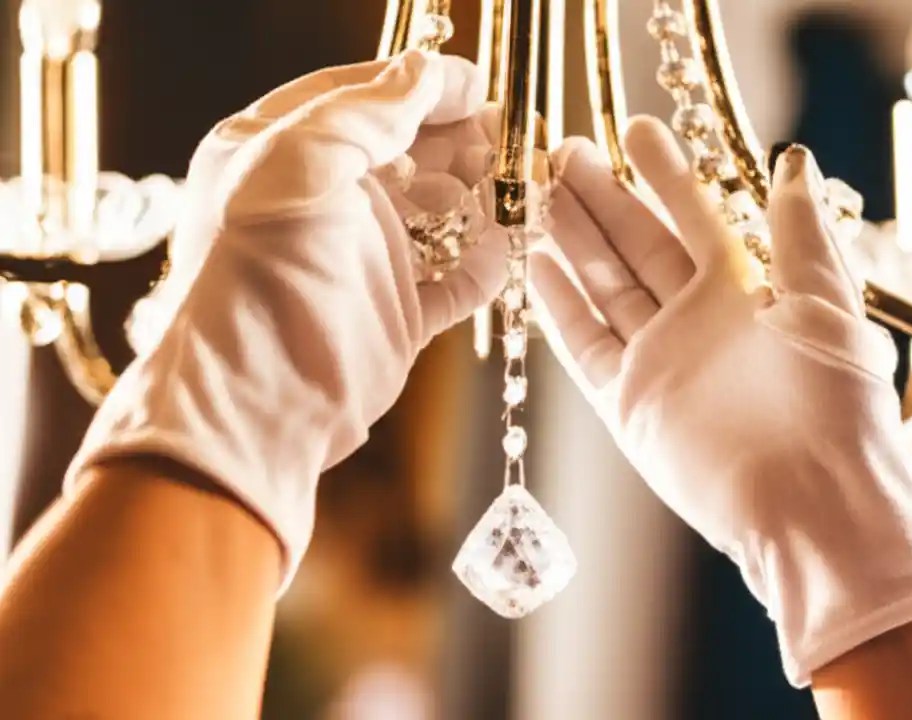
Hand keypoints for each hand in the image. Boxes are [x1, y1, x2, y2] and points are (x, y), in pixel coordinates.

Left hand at [66, 50, 503, 585]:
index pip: (357, 97)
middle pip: (408, 150)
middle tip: (510, 136)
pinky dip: (487, 264)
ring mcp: (361, 257)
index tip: (474, 85)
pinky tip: (511, 247)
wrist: (257, 402)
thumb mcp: (299, 162)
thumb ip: (367, 110)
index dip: (419, 86)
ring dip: (483, 195)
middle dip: (461, 139)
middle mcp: (322, 199)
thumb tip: (428, 71)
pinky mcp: (395, 312)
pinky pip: (455, 280)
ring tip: (522, 184)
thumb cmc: (258, 274)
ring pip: (439, 210)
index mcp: (278, 151)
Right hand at [530, 119, 911, 686]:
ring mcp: (663, 361)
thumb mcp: (828, 300)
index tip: (635, 130)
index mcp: (750, 292)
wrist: (814, 501)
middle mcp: (701, 322)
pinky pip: (586, 344)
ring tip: (537, 190)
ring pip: (606, 286)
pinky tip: (536, 262)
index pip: (697, 218)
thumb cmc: (836, 401)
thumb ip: (799, 233)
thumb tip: (793, 162)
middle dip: (603, 199)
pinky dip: (560, 305)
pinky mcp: (631, 404)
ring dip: (572, 239)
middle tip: (562, 152)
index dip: (666, 174)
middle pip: (639, 248)